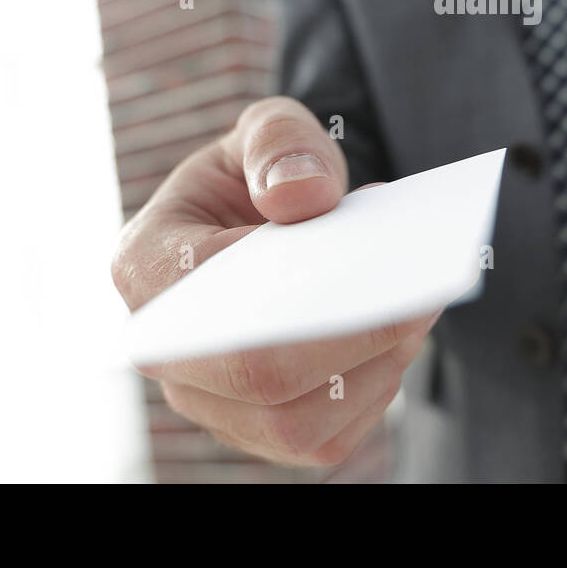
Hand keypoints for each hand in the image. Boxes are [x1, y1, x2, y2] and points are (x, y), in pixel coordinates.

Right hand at [111, 96, 439, 466]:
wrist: (271, 218)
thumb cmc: (265, 174)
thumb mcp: (270, 128)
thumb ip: (279, 143)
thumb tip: (301, 198)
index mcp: (144, 263)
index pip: (204, 300)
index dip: (287, 294)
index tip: (363, 261)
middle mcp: (167, 349)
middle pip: (257, 380)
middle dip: (351, 339)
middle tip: (420, 293)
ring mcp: (209, 400)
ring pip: (295, 424)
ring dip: (374, 369)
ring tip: (423, 307)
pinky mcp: (259, 429)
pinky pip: (323, 439)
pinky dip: (375, 390)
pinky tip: (406, 336)